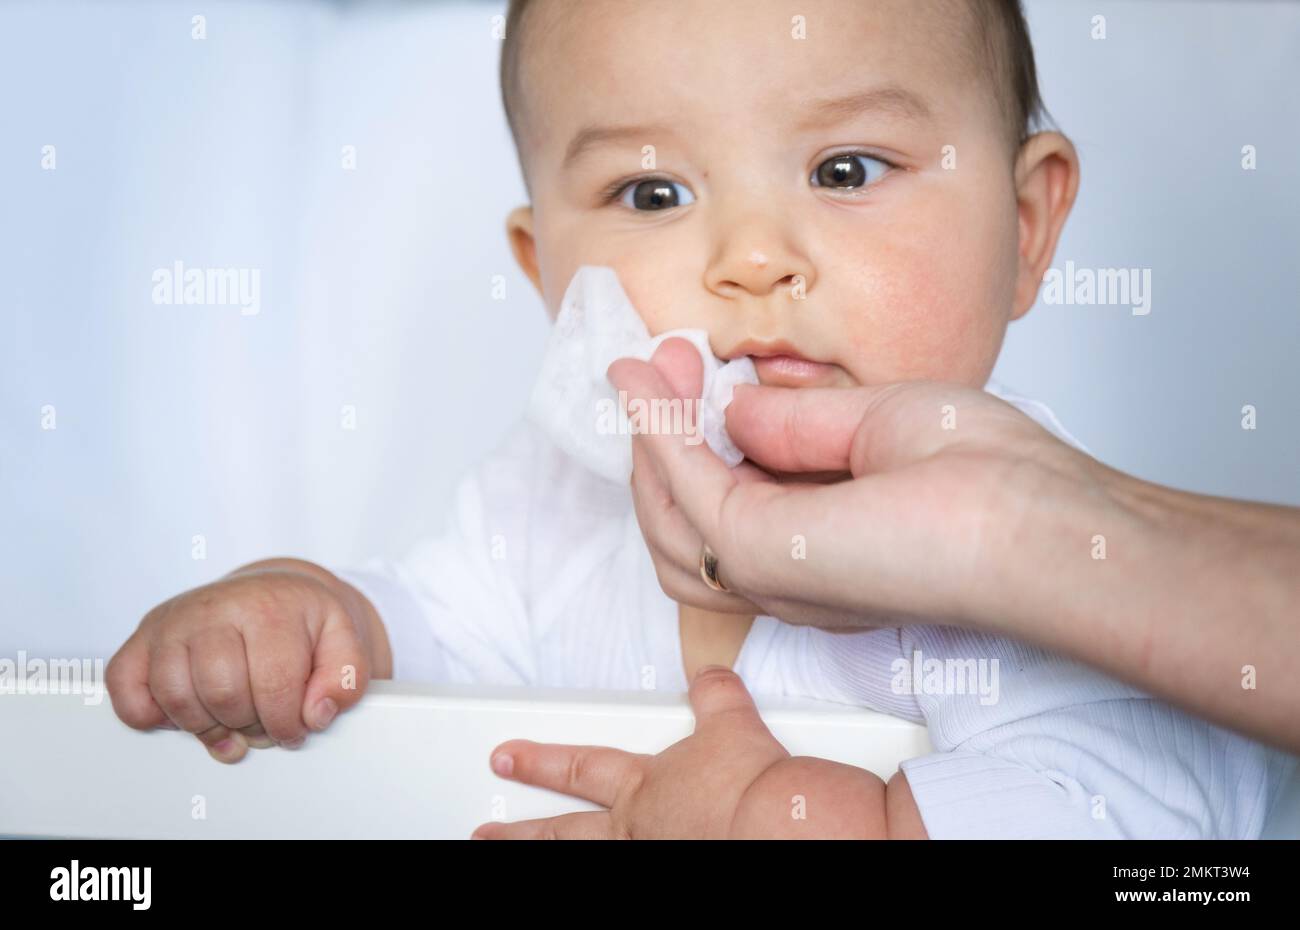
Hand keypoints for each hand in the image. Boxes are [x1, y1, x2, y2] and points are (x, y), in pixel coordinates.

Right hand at [106, 559, 385, 762]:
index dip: (287, 723)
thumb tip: (317, 712)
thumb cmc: (302, 620)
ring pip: (175, 697)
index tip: (294, 729)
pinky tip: (186, 712)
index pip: (274, 685)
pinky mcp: (143, 637)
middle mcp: (214, 608)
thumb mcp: (342, 639)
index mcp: (268, 608)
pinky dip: (149, 713)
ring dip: (206, 725)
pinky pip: (125, 688)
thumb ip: (346, 677)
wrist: (273, 592)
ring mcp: (173, 621)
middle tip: (263, 724)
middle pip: (222, 693)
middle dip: (249, 725)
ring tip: (231, 721)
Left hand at [472, 666, 918, 838]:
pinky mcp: (671, 872)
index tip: (507, 757)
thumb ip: (716, 696)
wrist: (779, 822)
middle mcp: (637, 827)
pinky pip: (622, 878)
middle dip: (520, 831)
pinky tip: (615, 860)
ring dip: (544, 854)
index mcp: (645, 783)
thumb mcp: (733, 722)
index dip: (540, 760)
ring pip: (583, 857)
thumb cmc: (754, 783)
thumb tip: (710, 672)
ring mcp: (649, 855)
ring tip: (508, 854)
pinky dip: (612, 872)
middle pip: (563, 831)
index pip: (580, 766)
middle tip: (485, 832)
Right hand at [607, 337, 1084, 628]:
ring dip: (648, 441)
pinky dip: (659, 437)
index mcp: (818, 545)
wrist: (1037, 520)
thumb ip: (796, 423)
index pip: (727, 500)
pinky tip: (658, 391)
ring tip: (646, 378)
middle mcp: (786, 572)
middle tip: (656, 366)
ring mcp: (769, 570)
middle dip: (658, 438)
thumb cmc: (994, 481)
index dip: (695, 434)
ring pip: (668, 520)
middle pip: (681, 520)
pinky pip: (683, 490)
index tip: (684, 369)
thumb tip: (733, 408)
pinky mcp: (760, 553)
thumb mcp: (878, 422)